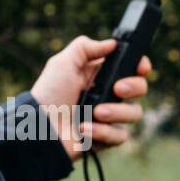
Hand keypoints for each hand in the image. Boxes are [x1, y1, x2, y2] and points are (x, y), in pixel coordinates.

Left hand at [30, 36, 151, 162]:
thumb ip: (85, 48)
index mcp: (100, 75)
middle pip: (140, 89)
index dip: (141, 66)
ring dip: (116, 112)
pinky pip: (120, 135)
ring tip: (95, 112)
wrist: (39, 126)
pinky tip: (84, 128)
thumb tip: (112, 43)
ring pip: (135, 113)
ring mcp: (109, 117)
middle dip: (133, 87)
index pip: (131, 68)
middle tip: (116, 89)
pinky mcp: (106, 138)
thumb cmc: (48, 93)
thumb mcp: (62, 63)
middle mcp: (108, 95)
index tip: (141, 67)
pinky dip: (103, 132)